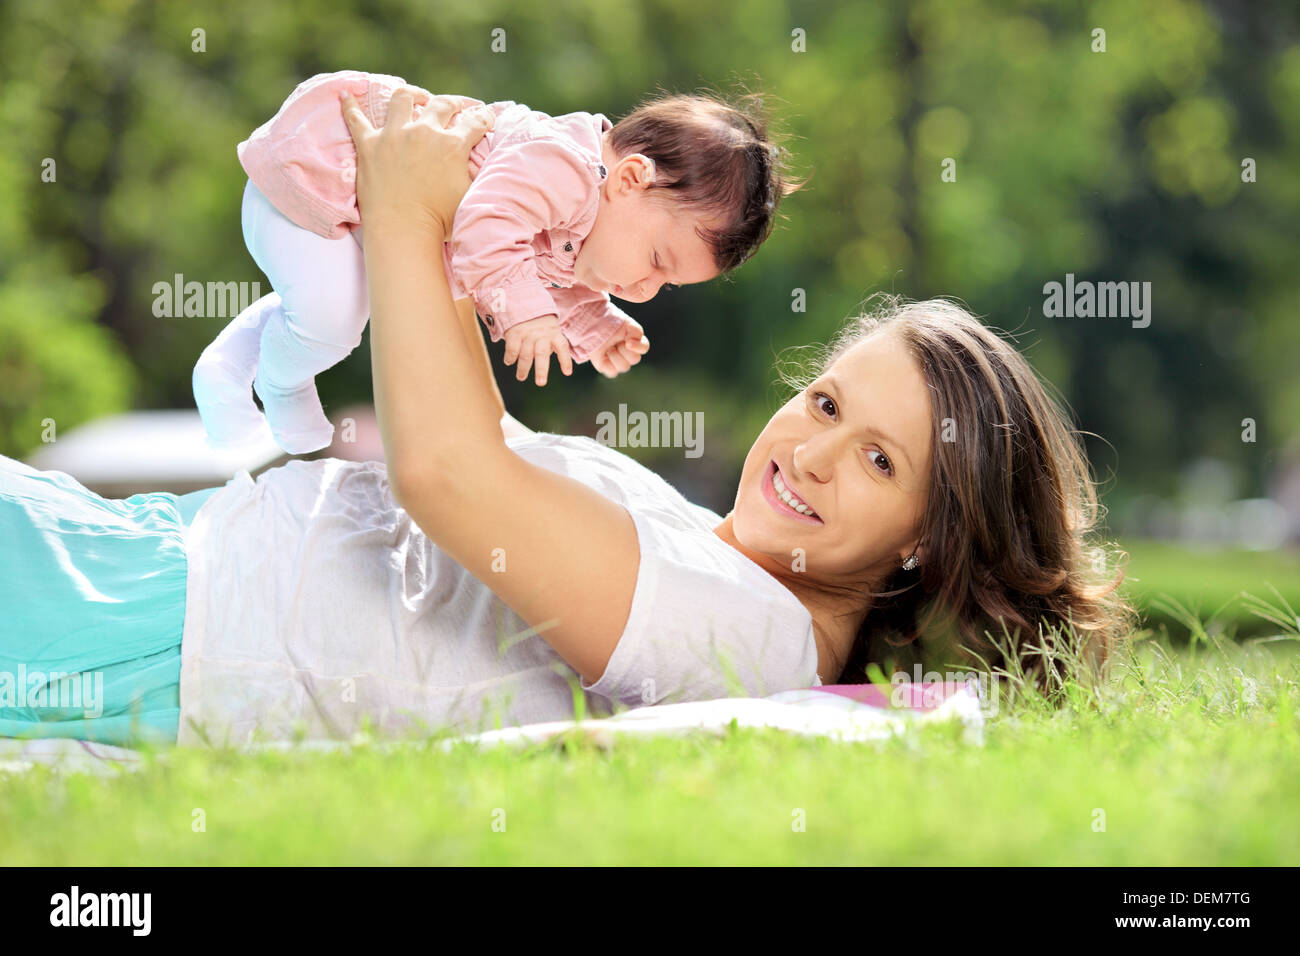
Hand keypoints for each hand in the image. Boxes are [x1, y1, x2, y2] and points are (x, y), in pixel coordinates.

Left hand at [339, 87, 493, 237]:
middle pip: (442, 105)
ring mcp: (394, 136)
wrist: (402, 232)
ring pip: (403, 100)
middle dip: (455, 103)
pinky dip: (350, 105)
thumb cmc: (440, 222)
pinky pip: (355, 119)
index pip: (475, 122)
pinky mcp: (368, 145)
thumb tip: (490, 164)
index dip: (485, 118)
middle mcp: (424, 133)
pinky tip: (346, 94)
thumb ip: (479, 175)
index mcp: (452, 145)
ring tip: (416, 97)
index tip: (486, 118)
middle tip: (458, 107)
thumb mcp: (471, 197)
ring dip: (412, 95)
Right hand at [501, 314, 573, 386]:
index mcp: (554, 334)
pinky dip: (510, 357)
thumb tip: (559, 366)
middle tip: (541, 382)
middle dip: (541, 370)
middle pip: (541, 354)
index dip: (565, 360)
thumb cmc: (541, 325)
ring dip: (523, 368)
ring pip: (525, 354)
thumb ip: (553, 346)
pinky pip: (512, 348)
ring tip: (521, 377)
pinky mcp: (514, 333)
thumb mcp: (551, 331)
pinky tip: (509, 362)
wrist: (524, 305)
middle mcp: (541, 335)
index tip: (567, 372)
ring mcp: (527, 334)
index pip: (562, 347)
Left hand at [590, 318, 649, 377]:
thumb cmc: (611, 324)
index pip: (644, 348)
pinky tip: (604, 355)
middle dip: (624, 349)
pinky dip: (607, 363)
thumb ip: (636, 332)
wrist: (594, 325)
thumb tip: (630, 344)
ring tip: (609, 347)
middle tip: (616, 342)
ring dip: (615, 355)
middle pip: (635, 359)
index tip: (628, 342)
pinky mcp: (609, 368)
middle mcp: (630, 354)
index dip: (638, 347)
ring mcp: (620, 362)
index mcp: (636, 342)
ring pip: (624, 367)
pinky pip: (613, 372)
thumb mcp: (626, 323)